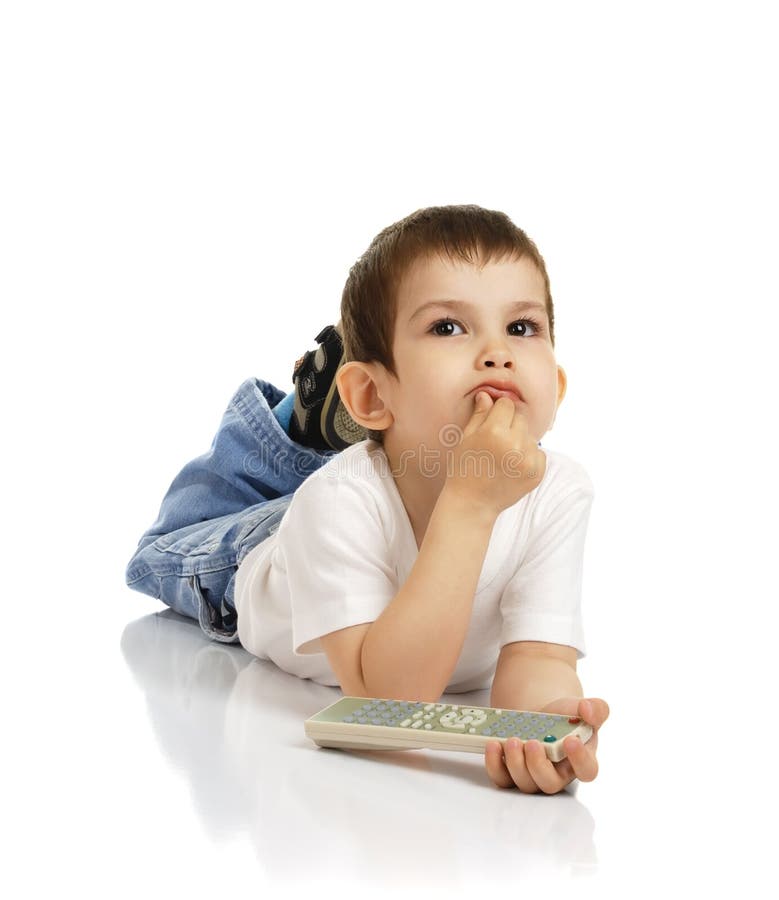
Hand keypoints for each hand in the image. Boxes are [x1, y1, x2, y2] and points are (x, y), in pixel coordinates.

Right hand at [446, 391, 546, 515]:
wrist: (472, 504)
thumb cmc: (463, 469)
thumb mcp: (466, 438)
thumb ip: (479, 414)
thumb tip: (488, 394)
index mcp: (494, 431)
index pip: (506, 404)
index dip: (497, 410)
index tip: (491, 421)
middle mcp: (515, 443)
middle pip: (521, 417)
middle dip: (510, 423)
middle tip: (497, 440)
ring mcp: (528, 460)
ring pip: (530, 434)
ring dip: (519, 440)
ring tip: (503, 456)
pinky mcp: (537, 472)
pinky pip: (538, 452)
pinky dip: (528, 456)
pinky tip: (512, 466)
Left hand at [484, 697, 608, 793]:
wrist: (541, 713)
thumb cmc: (565, 716)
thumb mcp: (584, 708)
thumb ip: (596, 708)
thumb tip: (587, 710)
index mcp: (581, 761)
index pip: (587, 770)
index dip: (580, 760)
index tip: (570, 740)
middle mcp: (557, 774)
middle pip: (550, 784)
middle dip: (539, 766)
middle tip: (532, 743)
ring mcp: (533, 776)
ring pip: (525, 784)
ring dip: (516, 764)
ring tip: (512, 740)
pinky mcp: (511, 772)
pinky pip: (502, 779)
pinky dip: (495, 765)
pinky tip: (493, 745)